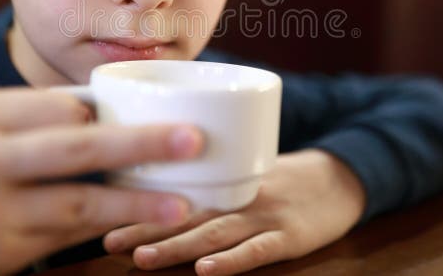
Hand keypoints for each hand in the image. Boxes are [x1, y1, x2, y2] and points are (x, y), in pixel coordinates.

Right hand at [0, 88, 202, 275]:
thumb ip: (25, 113)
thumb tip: (98, 111)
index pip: (59, 107)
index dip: (107, 113)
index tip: (150, 113)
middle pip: (78, 149)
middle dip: (143, 145)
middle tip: (192, 141)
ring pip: (79, 206)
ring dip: (136, 205)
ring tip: (182, 204)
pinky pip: (61, 241)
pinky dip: (101, 232)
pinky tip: (131, 229)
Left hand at [103, 149, 365, 275]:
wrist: (341, 176)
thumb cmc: (286, 182)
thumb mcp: (246, 177)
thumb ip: (211, 189)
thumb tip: (161, 199)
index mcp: (224, 187)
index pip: (175, 196)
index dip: (138, 207)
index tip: (101, 214)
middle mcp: (238, 200)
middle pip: (186, 215)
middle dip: (145, 229)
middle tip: (107, 239)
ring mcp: (264, 217)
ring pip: (214, 232)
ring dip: (176, 246)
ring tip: (141, 258)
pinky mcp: (289, 236)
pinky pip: (257, 250)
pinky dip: (232, 261)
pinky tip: (208, 270)